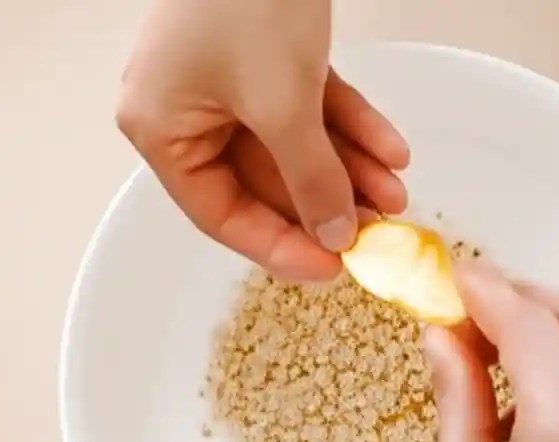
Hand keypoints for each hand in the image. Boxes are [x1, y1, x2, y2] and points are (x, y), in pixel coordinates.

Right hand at [115, 0, 409, 281]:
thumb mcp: (281, 104)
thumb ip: (310, 177)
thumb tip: (336, 234)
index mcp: (161, 128)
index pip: (220, 213)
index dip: (278, 246)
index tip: (331, 268)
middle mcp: (186, 110)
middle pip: (263, 182)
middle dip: (327, 203)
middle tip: (375, 234)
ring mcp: (225, 82)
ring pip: (292, 146)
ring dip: (348, 169)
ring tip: (397, 194)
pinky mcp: (262, 56)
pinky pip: (306, 108)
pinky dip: (348, 126)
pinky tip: (392, 151)